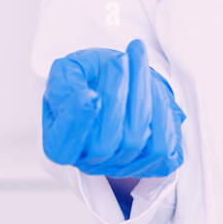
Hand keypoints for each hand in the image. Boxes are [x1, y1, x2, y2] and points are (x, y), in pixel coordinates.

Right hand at [42, 38, 185, 176]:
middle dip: (114, 96)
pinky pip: (162, 146)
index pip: (62, 147)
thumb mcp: (69, 71)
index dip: (77, 123)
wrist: (122, 83)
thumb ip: (66, 84)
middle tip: (119, 58)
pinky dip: (161, 111)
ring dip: (141, 93)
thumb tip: (84, 99)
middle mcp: (89, 162)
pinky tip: (153, 86)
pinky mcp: (150, 162)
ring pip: (135, 140)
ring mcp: (120, 165)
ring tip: (137, 58)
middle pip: (104, 143)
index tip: (91, 95)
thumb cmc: (90, 77)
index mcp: (59, 142)